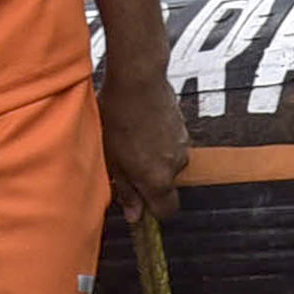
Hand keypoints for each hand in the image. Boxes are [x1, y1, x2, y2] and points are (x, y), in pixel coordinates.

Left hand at [100, 59, 188, 223]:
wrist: (138, 78)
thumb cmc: (118, 116)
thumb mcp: (111, 158)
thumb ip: (125, 189)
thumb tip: (134, 215)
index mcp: (157, 179)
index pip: (167, 212)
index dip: (153, 211)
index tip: (138, 205)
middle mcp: (176, 165)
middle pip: (166, 185)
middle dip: (148, 180)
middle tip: (124, 163)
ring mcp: (182, 145)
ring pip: (167, 163)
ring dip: (152, 158)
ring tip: (129, 139)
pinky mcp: (183, 127)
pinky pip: (170, 144)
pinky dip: (158, 141)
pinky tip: (139, 125)